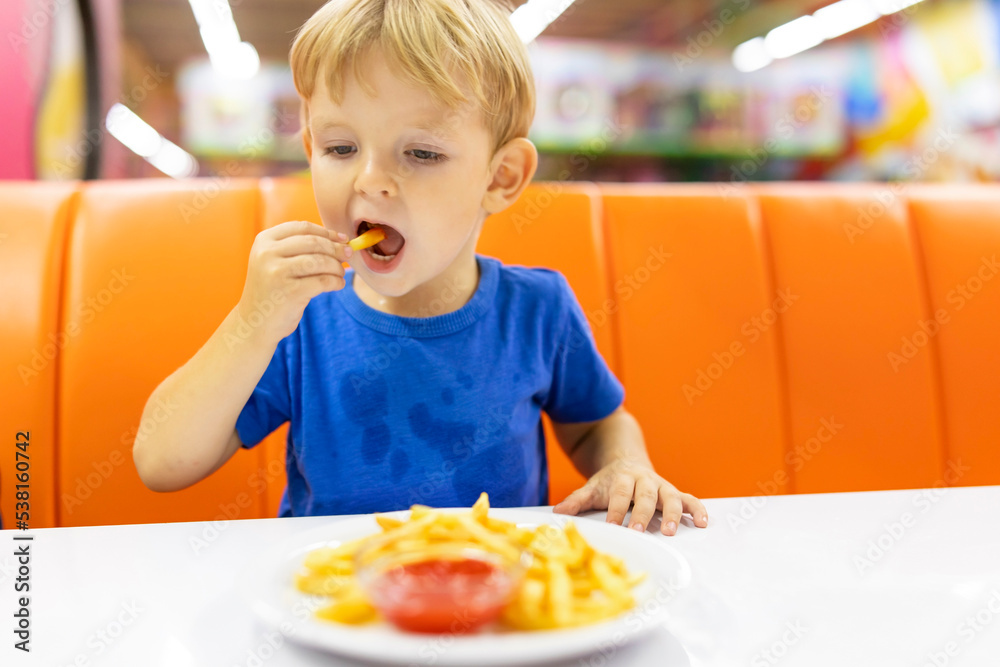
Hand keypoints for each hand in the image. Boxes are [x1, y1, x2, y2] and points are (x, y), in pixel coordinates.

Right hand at [237, 220, 352, 343]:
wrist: (255, 323)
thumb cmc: (273, 290)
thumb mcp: (276, 262)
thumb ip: (301, 248)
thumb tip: (340, 240)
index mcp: (264, 240)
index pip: (302, 228)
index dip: (326, 232)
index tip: (342, 238)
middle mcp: (267, 253)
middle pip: (313, 242)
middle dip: (336, 248)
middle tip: (348, 254)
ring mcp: (277, 272)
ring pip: (320, 261)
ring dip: (337, 266)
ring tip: (340, 273)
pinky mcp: (290, 292)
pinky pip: (323, 281)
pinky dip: (336, 282)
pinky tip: (337, 285)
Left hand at [552, 459, 708, 535]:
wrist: (627, 461)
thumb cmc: (609, 482)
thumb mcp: (592, 487)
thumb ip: (576, 500)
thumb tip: (558, 511)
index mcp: (623, 478)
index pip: (619, 494)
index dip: (616, 510)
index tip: (612, 526)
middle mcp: (645, 480)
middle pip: (646, 495)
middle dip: (643, 513)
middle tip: (639, 531)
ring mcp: (662, 486)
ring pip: (670, 497)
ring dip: (673, 513)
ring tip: (671, 531)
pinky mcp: (674, 493)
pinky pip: (690, 499)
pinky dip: (698, 509)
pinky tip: (703, 522)